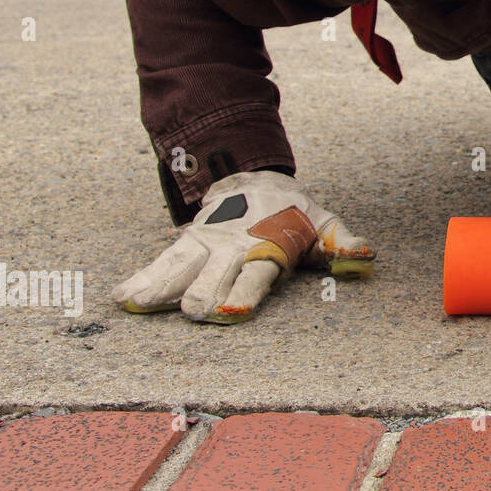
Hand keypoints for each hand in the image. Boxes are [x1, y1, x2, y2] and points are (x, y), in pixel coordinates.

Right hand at [113, 171, 374, 322]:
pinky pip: (161, 262)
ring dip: (162, 286)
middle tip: (194, 313)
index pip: (255, 275)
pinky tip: (121, 297)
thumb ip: (343, 245)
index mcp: (266, 247)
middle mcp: (232, 247)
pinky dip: (142, 277)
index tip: (230, 312)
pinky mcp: (186, 242)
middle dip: (203, 295)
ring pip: (180, 267)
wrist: (257, 177)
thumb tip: (368, 257)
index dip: (243, 293)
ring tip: (138, 305)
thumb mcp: (323, 224)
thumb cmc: (294, 214)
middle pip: (212, 276)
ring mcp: (205, 244)